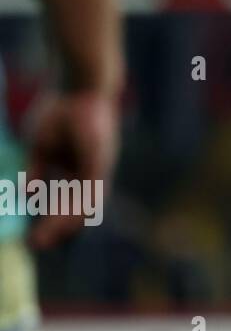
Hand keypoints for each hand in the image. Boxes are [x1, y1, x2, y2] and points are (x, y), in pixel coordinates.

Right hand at [23, 89, 119, 249]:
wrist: (81, 85)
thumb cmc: (61, 110)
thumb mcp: (40, 144)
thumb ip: (37, 169)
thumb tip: (26, 195)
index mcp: (76, 168)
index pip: (65, 200)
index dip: (51, 219)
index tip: (33, 236)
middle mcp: (91, 171)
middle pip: (76, 207)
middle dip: (55, 227)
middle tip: (34, 245)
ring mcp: (99, 166)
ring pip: (85, 203)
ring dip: (64, 223)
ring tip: (43, 238)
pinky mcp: (102, 160)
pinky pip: (91, 189)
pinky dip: (76, 206)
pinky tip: (61, 219)